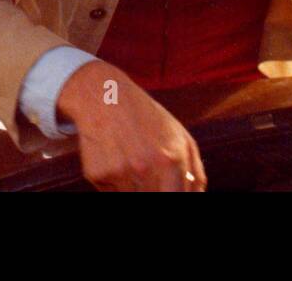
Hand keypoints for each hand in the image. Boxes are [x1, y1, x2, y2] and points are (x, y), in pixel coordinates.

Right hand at [56, 60, 206, 191]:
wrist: (101, 92)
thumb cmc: (144, 114)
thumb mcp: (179, 135)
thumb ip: (195, 173)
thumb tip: (194, 197)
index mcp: (172, 158)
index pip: (176, 198)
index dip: (171, 196)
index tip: (166, 188)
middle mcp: (145, 166)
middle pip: (152, 199)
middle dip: (151, 189)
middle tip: (145, 169)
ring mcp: (119, 171)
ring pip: (130, 197)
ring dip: (130, 186)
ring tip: (126, 157)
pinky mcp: (96, 172)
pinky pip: (108, 191)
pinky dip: (111, 180)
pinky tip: (110, 154)